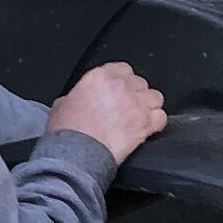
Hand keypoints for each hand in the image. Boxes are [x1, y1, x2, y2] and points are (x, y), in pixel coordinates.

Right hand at [49, 61, 167, 159]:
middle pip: (140, 83)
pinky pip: (161, 117)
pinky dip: (157, 122)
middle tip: (127, 107)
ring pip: (155, 97)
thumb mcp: (61, 105)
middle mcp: (121, 86)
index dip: (123, 81)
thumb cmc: (68, 133)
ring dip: (149, 105)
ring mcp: (136, 104)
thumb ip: (74, 96)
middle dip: (135, 94)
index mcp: (99, 77)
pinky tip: (149, 128)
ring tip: (140, 116)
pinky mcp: (145, 123)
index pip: (122, 68)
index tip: (121, 90)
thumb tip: (76, 100)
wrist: (76, 154)